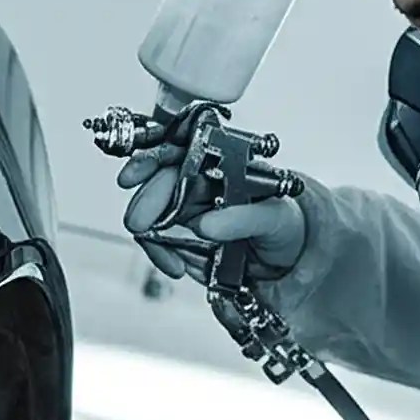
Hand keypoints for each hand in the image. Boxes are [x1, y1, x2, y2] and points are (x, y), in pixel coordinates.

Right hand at [119, 144, 306, 283]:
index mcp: (219, 164)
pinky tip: (181, 266)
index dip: (150, 160)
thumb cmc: (284, 222)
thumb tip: (205, 224)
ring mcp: (187, 210)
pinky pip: (160, 244)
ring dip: (155, 241)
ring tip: (175, 262)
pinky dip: (165, 256)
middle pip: (157, 186)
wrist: (289, 255)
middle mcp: (198, 183)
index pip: (177, 152)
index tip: (130, 176)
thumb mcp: (274, 217)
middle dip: (145, 206)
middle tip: (141, 226)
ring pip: (152, 218)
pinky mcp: (182, 237)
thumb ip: (244, 218)